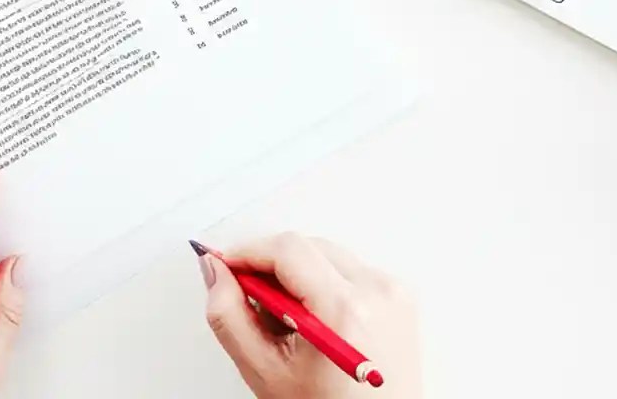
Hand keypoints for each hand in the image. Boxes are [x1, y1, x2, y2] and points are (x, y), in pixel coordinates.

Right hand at [200, 233, 421, 398]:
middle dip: (272, 266)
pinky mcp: (400, 294)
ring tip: (290, 322)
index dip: (248, 252)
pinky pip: (351, 270)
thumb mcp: (265, 370)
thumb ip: (230, 316)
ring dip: (300, 276)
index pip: (287, 249)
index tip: (226, 265)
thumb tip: (215, 271)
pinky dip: (326, 285)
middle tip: (254, 303)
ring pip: (329, 255)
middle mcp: (376, 291)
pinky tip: (318, 321)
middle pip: (308, 246)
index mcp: (344, 309)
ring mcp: (393, 291)